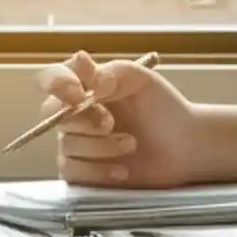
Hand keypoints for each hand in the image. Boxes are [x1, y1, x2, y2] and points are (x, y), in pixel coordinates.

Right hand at [35, 50, 198, 187]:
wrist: (185, 146)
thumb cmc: (164, 108)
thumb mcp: (142, 80)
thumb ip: (112, 71)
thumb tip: (81, 64)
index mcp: (84, 86)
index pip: (50, 79)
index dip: (57, 84)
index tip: (78, 93)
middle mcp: (75, 114)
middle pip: (52, 115)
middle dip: (83, 120)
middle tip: (110, 123)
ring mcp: (77, 144)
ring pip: (67, 146)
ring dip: (100, 147)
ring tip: (131, 144)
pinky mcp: (83, 172)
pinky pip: (71, 172)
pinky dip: (96, 171)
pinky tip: (122, 171)